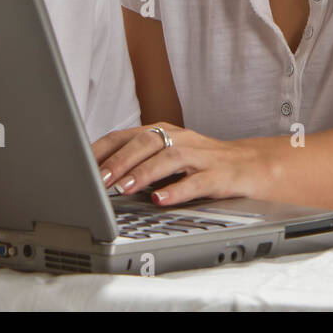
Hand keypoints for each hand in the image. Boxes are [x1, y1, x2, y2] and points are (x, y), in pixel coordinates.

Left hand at [90, 123, 267, 206]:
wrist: (252, 166)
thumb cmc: (204, 164)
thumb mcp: (168, 157)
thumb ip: (138, 162)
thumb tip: (97, 176)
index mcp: (164, 132)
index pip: (126, 135)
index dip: (102, 149)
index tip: (80, 165)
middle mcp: (181, 139)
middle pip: (146, 143)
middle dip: (120, 161)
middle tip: (99, 180)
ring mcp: (201, 156)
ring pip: (169, 158)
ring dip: (144, 173)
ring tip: (124, 189)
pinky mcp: (220, 175)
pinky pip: (197, 181)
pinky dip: (178, 190)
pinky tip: (162, 199)